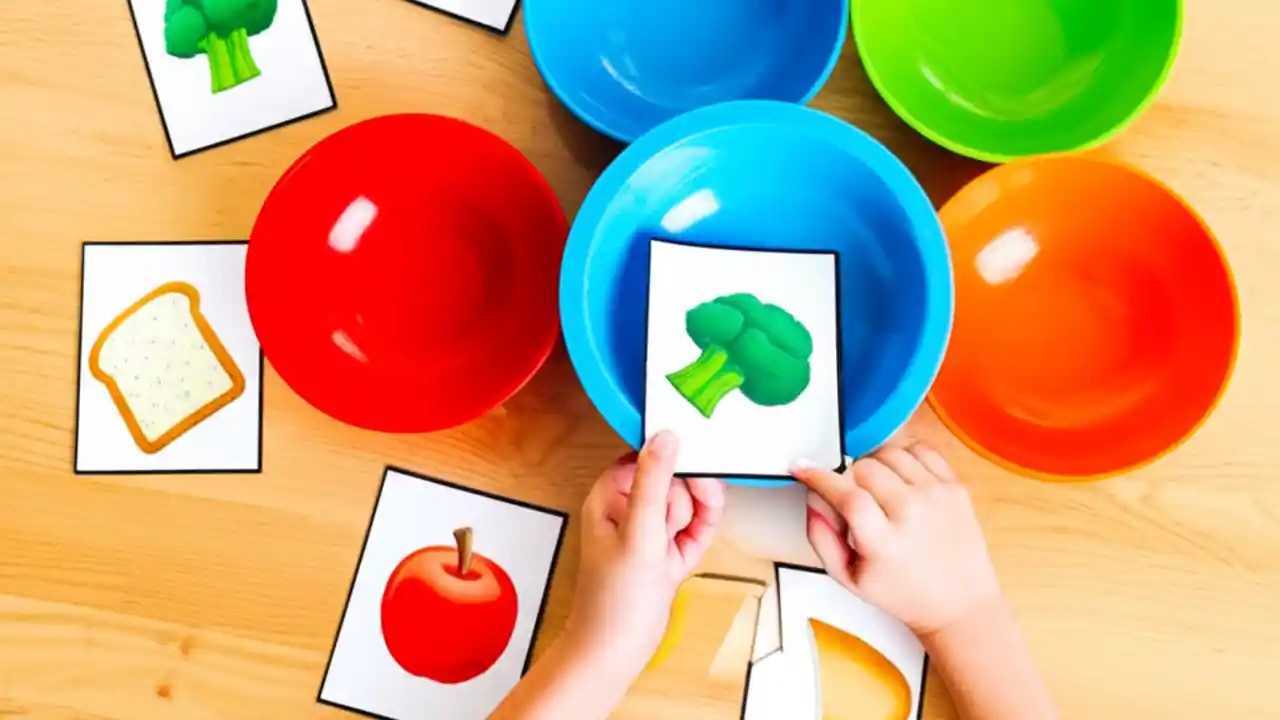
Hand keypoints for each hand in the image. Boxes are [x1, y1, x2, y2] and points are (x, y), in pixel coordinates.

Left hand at [565, 430, 725, 677]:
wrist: (615, 653)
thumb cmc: (614, 600)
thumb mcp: (639, 534)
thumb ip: (653, 482)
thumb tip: (665, 435)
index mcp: (610, 495)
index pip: (648, 455)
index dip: (673, 462)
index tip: (694, 472)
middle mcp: (629, 508)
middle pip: (674, 477)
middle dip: (686, 497)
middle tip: (676, 524)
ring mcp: (649, 531)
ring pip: (688, 501)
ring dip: (694, 518)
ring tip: (678, 544)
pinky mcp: (667, 551)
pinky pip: (695, 526)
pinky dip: (699, 533)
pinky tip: (693, 548)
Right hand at [792, 443, 1000, 636]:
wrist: (958, 602)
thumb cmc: (901, 592)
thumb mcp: (849, 579)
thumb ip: (821, 538)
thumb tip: (812, 498)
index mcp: (885, 543)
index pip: (846, 494)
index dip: (819, 477)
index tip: (803, 469)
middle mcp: (913, 514)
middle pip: (865, 467)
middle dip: (849, 478)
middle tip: (854, 499)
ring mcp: (937, 496)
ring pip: (890, 453)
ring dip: (875, 465)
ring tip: (879, 490)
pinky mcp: (955, 487)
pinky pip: (921, 449)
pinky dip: (904, 458)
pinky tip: (902, 480)